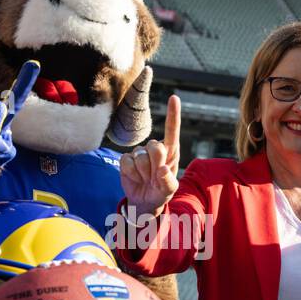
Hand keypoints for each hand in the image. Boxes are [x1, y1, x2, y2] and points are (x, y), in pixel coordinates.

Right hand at [119, 95, 179, 216]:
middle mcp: (155, 148)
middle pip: (154, 146)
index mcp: (170, 151)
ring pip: (139, 156)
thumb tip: (163, 169)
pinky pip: (126, 162)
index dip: (173, 114)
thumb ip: (168, 181)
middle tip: (154, 177)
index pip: (172, 131)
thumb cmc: (161, 192)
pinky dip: (131, 174)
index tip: (174, 98)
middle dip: (154, 165)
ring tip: (146, 180)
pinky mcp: (126, 158)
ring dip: (143, 173)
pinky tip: (136, 178)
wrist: (144, 201)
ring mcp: (139, 152)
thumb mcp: (169, 190)